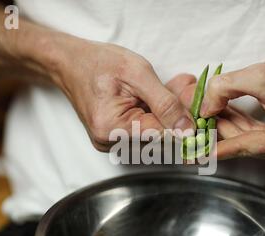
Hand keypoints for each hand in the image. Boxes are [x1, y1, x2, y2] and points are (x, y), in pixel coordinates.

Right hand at [48, 36, 194, 150]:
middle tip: (185, 85)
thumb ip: (165, 102)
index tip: (193, 99)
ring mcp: (111, 143)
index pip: (162, 135)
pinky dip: (154, 113)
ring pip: (155, 133)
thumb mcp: (138, 74)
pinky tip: (155, 96)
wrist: (71, 63)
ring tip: (170, 87)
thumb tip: (187, 128)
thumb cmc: (98, 63)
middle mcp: (110, 143)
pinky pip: (144, 130)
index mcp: (112, 129)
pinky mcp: (114, 138)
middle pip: (159, 136)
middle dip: (176, 111)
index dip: (182, 117)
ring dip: (166, 111)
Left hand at [200, 46, 264, 163]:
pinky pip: (254, 134)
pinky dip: (237, 123)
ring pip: (246, 139)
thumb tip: (202, 108)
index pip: (245, 146)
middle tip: (189, 128)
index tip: (192, 155)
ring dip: (224, 126)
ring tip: (199, 116)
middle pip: (243, 144)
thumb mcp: (261, 75)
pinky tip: (218, 114)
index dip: (215, 148)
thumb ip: (225, 89)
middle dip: (215, 132)